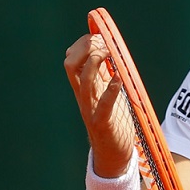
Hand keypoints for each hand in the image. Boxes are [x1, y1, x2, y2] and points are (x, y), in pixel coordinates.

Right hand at [63, 33, 134, 176]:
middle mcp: (83, 95)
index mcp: (84, 85)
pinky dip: (111, 90)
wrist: (113, 154)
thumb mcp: (107, 91)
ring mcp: (90, 109)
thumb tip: (106, 46)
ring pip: (83, 81)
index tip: (102, 35)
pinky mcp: (102, 123)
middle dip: (86, 47)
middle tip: (106, 44)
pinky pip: (103, 105)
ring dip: (94, 62)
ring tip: (109, 53)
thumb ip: (105, 72)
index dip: (84, 42)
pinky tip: (119, 78)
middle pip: (71, 64)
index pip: (72, 57)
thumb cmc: (113, 119)